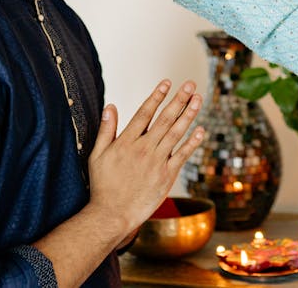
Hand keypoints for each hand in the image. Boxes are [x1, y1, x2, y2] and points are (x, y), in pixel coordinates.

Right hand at [86, 80, 205, 245]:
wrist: (112, 214)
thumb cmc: (103, 185)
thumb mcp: (96, 155)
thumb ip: (106, 130)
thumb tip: (111, 106)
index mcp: (126, 142)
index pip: (144, 113)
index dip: (157, 96)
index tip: (168, 82)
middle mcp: (143, 149)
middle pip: (164, 119)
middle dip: (179, 99)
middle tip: (190, 84)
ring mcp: (156, 162)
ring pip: (176, 133)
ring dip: (189, 114)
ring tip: (198, 99)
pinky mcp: (166, 176)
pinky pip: (182, 155)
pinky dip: (192, 142)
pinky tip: (201, 130)